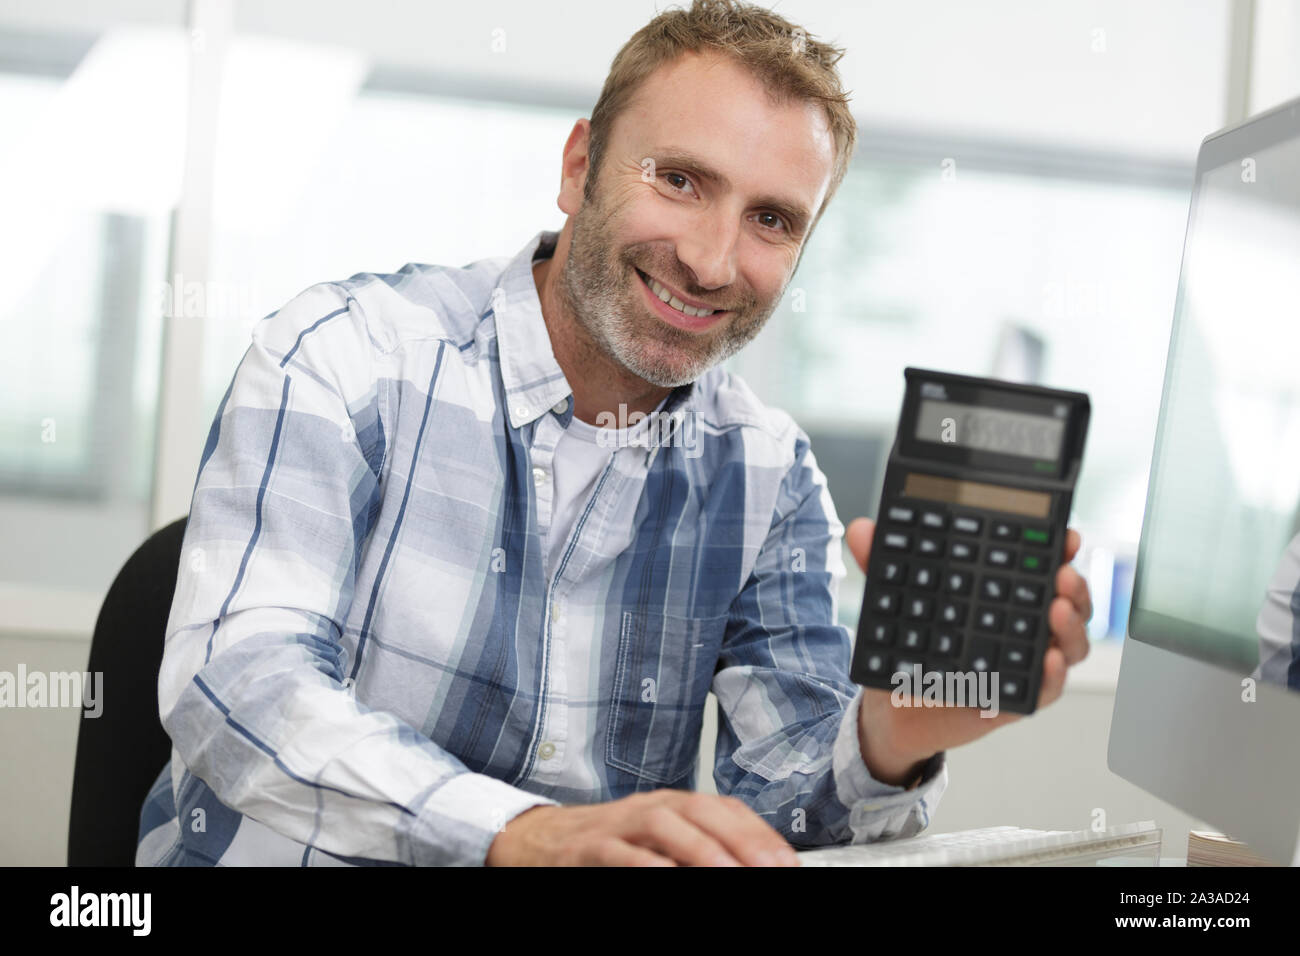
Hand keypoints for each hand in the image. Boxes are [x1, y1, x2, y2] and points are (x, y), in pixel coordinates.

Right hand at [485, 790, 800, 865]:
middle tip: (772, 870)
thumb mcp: (654, 841)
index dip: (761, 836)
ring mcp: (617, 825)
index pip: (726, 810)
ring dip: (703, 851)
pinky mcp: (586, 849)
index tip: (788, 864)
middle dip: (743, 841)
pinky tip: (669, 878)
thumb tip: (745, 864)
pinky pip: (621, 855)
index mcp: (671, 805)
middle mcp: (649, 808)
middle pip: (703, 811)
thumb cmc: (603, 846)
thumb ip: (694, 848)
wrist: (533, 840)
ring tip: (732, 875)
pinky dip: (648, 866)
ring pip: (665, 826)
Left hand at [845, 517, 1092, 781]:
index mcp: (1005, 594)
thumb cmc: (910, 646)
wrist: (894, 706)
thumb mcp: (896, 600)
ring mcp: (1024, 662)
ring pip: (1069, 644)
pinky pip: (1045, 690)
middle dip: (1075, 586)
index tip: (1067, 535)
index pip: (1043, 567)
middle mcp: (1024, 626)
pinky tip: (1049, 660)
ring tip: (1058, 609)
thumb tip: (860, 529)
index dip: (1062, 550)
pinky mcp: (1015, 698)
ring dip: (1073, 626)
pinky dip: (1052, 676)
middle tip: (1064, 574)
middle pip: (1069, 603)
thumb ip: (883, 564)